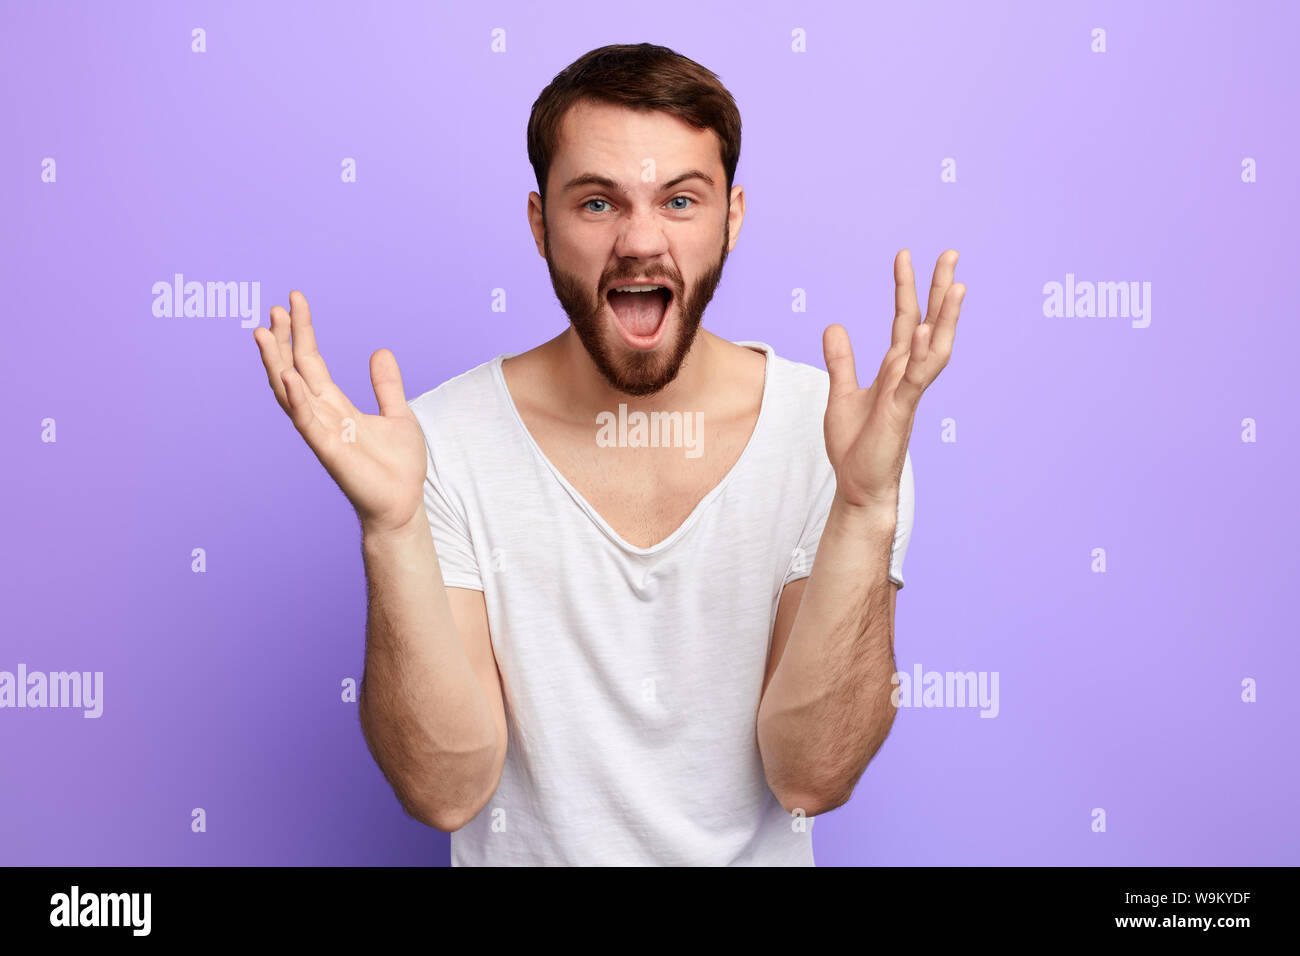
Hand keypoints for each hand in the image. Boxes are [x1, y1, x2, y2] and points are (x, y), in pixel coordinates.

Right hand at [252, 290, 427, 535]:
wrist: (404, 504)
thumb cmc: (398, 467)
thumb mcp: (398, 414)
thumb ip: (386, 385)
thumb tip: (380, 351)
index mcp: (336, 405)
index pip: (311, 361)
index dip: (302, 332)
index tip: (294, 300)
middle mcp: (322, 415)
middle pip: (294, 369)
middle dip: (283, 339)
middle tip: (275, 307)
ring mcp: (321, 432)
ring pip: (290, 391)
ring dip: (276, 362)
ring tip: (264, 332)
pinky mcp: (328, 450)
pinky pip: (306, 421)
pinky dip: (296, 398)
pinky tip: (287, 375)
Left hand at [822, 249, 964, 508]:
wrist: (859, 486)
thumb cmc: (855, 446)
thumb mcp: (840, 394)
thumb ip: (841, 360)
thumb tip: (834, 326)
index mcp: (893, 370)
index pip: (904, 321)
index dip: (904, 288)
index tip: (905, 255)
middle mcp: (906, 376)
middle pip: (928, 324)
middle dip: (938, 290)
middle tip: (951, 253)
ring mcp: (908, 392)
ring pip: (934, 347)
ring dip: (946, 317)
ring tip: (956, 283)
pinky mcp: (903, 410)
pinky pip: (917, 377)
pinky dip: (924, 354)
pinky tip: (929, 328)